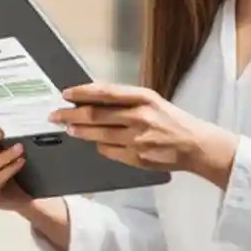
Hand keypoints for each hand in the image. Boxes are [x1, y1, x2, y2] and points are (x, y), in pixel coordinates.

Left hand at [52, 82, 239, 187]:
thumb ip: (125, 100)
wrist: (195, 145)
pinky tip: (94, 142)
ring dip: (80, 132)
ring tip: (69, 128)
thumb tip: (93, 99)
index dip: (82, 93)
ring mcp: (138, 139)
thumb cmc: (172, 120)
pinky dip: (99, 146)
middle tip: (56, 114)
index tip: (66, 93)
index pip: (106, 93)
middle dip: (71, 114)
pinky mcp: (137, 158)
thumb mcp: (152, 101)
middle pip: (96, 115)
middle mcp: (140, 117)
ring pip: (99, 135)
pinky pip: (109, 151)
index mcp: (144, 98)